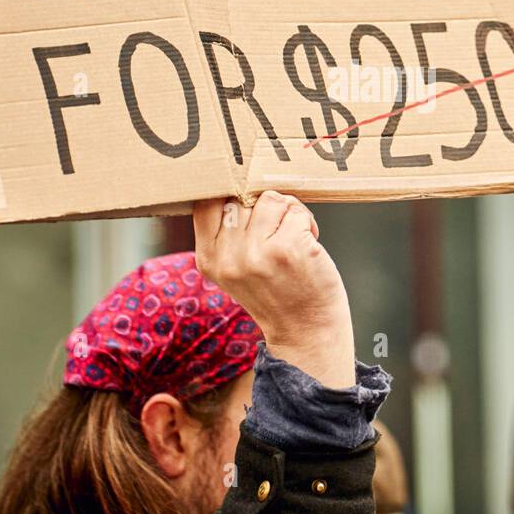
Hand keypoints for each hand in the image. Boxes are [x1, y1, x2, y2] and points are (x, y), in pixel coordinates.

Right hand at [194, 191, 354, 388]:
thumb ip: (229, 234)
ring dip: (289, 213)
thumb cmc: (277, 293)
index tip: (246, 200)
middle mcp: (228, 257)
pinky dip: (307, 222)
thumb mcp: (236, 269)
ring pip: (271, 199)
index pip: (205, 203)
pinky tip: (308, 246)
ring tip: (294, 238)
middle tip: (277, 233)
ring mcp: (256, 253)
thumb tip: (235, 181)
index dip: (228, 192)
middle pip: (242, 197)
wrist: (306, 332)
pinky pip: (296, 211)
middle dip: (264, 207)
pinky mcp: (287, 249)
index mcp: (208, 259)